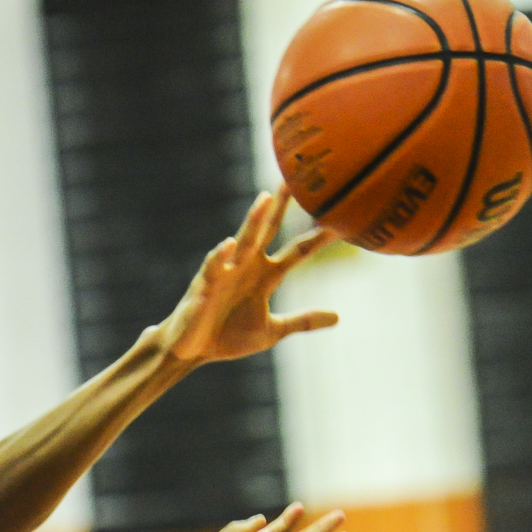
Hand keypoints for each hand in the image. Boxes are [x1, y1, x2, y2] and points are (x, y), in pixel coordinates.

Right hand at [147, 187, 337, 366]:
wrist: (192, 351)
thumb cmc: (228, 337)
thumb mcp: (271, 330)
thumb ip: (302, 320)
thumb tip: (337, 317)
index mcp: (266, 275)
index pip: (297, 251)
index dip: (317, 238)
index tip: (340, 221)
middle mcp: (247, 265)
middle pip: (267, 229)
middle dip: (280, 205)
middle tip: (295, 179)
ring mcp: (225, 272)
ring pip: (243, 241)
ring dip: (253, 220)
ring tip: (265, 199)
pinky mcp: (205, 286)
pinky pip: (213, 268)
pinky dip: (221, 256)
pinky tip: (229, 244)